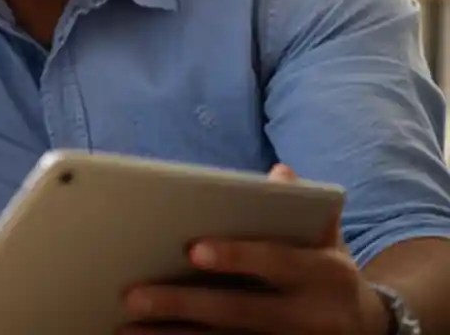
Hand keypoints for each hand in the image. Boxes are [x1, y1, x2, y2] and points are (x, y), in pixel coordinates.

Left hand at [119, 165, 390, 334]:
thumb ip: (302, 205)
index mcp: (323, 273)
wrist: (367, 327)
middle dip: (184, 304)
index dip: (236, 256)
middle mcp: (307, 316)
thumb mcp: (326, 237)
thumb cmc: (325, 269)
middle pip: (238, 311)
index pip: (276, 262)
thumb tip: (279, 174)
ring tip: (126, 327)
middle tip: (133, 295)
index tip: (192, 249)